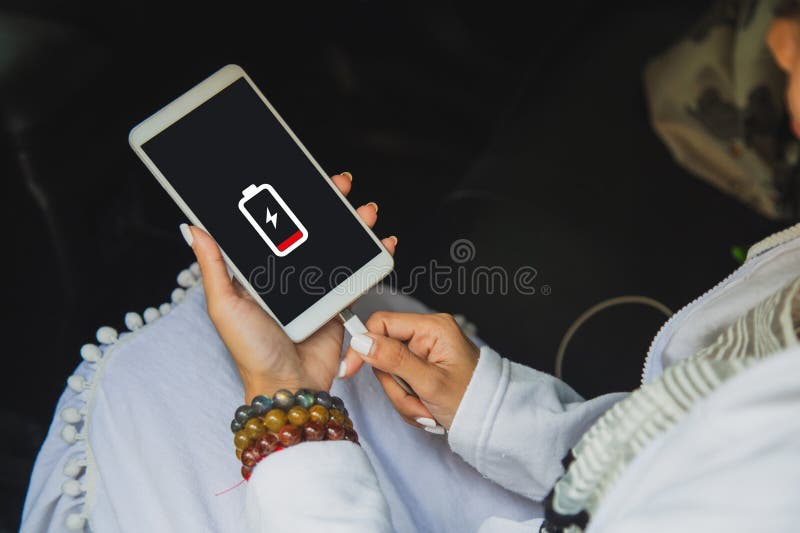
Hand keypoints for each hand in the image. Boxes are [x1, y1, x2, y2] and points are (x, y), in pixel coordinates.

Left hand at [185, 172, 397, 401]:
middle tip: (341, 184)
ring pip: (337, 246)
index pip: (274, 226)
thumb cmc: (251, 350)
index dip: (289, 201)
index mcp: (258, 272)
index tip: (300, 179)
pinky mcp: (337, 302)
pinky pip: (356, 273)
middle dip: (328, 204)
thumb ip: (213, 267)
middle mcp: (287, 275)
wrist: (289, 384)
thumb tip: (194, 228)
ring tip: (366, 211)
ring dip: (354, 225)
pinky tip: (383, 242)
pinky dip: (372, 257)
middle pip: (311, 230)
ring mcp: (314, 287)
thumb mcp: (224, 306)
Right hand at [343, 312, 479, 429]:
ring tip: (427, 410)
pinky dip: (410, 402)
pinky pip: (400, 384)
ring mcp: (425, 352)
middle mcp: (427, 335)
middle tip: (417, 402)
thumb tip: (362, 341)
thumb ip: (394, 360)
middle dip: (395, 385)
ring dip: (404, 398)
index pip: (381, 324)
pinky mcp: (423, 369)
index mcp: (432, 328)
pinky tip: (427, 410)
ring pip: (390, 373)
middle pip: (383, 353)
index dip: (364, 346)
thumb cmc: (473, 401)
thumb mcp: (430, 383)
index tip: (350, 370)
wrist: (493, 422)